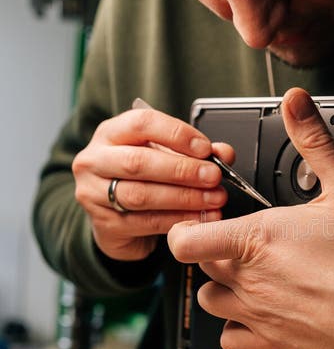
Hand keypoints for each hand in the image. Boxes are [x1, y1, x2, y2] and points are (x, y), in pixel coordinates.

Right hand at [72, 106, 234, 261]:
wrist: (117, 218)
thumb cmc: (143, 178)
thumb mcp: (166, 156)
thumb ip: (196, 152)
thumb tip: (225, 153)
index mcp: (111, 133)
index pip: (141, 123)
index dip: (177, 134)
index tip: (205, 149)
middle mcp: (94, 160)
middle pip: (138, 162)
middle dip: (182, 170)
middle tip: (213, 177)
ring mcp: (93, 194)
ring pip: (141, 195)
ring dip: (184, 198)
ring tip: (213, 199)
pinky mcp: (105, 225)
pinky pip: (145, 222)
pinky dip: (177, 220)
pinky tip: (199, 218)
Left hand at [167, 88, 333, 348]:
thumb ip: (314, 141)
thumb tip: (296, 104)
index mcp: (257, 240)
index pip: (184, 240)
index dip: (186, 228)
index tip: (203, 221)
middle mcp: (250, 280)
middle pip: (201, 264)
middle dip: (213, 250)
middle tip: (242, 242)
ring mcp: (259, 315)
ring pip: (210, 301)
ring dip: (221, 287)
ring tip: (248, 275)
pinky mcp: (273, 344)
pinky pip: (230, 340)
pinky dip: (236, 327)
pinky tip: (258, 313)